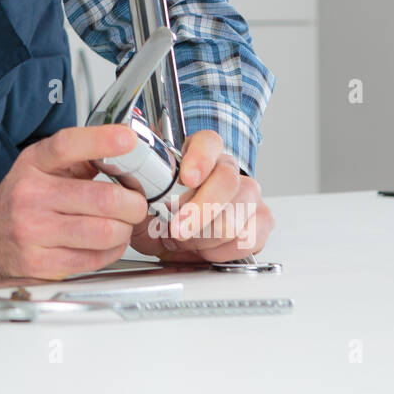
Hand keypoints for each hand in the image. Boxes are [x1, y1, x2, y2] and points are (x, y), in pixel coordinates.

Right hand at [0, 124, 151, 281]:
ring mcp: (33, 231)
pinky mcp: (39, 264)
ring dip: (124, 230)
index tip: (127, 139)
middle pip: (103, 198)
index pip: (67, 146)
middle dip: (133, 203)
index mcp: (33, 165)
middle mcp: (30, 195)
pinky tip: (104, 243)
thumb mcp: (37, 168)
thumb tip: (122, 155)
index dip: (101, 141)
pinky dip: (111, 251)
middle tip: (135, 204)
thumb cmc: (17, 202)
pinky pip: (95, 259)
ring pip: (105, 232)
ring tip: (120, 225)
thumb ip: (77, 159)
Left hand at [125, 129, 273, 262]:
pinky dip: (220, 250)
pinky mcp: (261, 220)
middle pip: (226, 182)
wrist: (172, 236)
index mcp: (198, 151)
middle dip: (199, 211)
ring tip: (186, 239)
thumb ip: (138, 188)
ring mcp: (248, 193)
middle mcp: (227, 168)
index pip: (208, 143)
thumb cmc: (156, 213)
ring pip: (236, 216)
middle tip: (177, 229)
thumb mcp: (138, 199)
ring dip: (204, 236)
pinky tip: (205, 246)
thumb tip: (133, 187)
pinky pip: (247, 239)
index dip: (200, 159)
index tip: (188, 178)